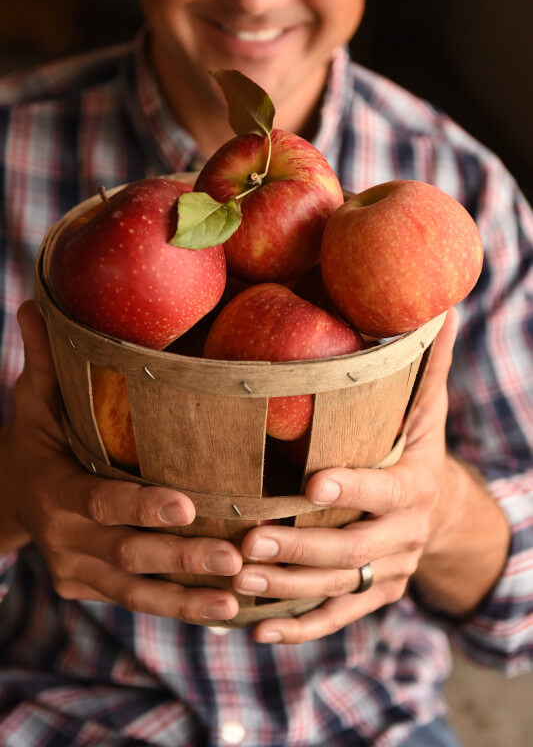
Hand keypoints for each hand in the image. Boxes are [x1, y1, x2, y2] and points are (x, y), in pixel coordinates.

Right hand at [3, 301, 241, 621]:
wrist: (9, 498)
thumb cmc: (38, 440)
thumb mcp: (35, 403)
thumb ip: (43, 362)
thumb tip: (37, 302)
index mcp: (53, 490)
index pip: (98, 501)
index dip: (139, 505)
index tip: (186, 503)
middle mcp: (64, 539)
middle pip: (127, 555)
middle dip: (181, 558)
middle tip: (236, 557)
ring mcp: (77, 572)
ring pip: (137, 592)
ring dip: (188, 597)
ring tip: (238, 597)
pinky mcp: (91, 592)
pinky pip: (140, 605)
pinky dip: (181, 610)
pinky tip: (226, 610)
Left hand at [232, 309, 459, 642]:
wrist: (439, 511)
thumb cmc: (416, 448)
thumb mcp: (424, 409)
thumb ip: (424, 367)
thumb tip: (438, 308)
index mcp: (414, 486)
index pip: (385, 490)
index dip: (353, 488)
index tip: (312, 482)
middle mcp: (403, 535)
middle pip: (353, 548)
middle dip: (301, 544)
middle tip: (251, 537)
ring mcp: (387, 572)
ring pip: (337, 586)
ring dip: (288, 585)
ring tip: (240, 576)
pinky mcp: (371, 596)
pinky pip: (336, 616)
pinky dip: (299, 626)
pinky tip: (258, 627)